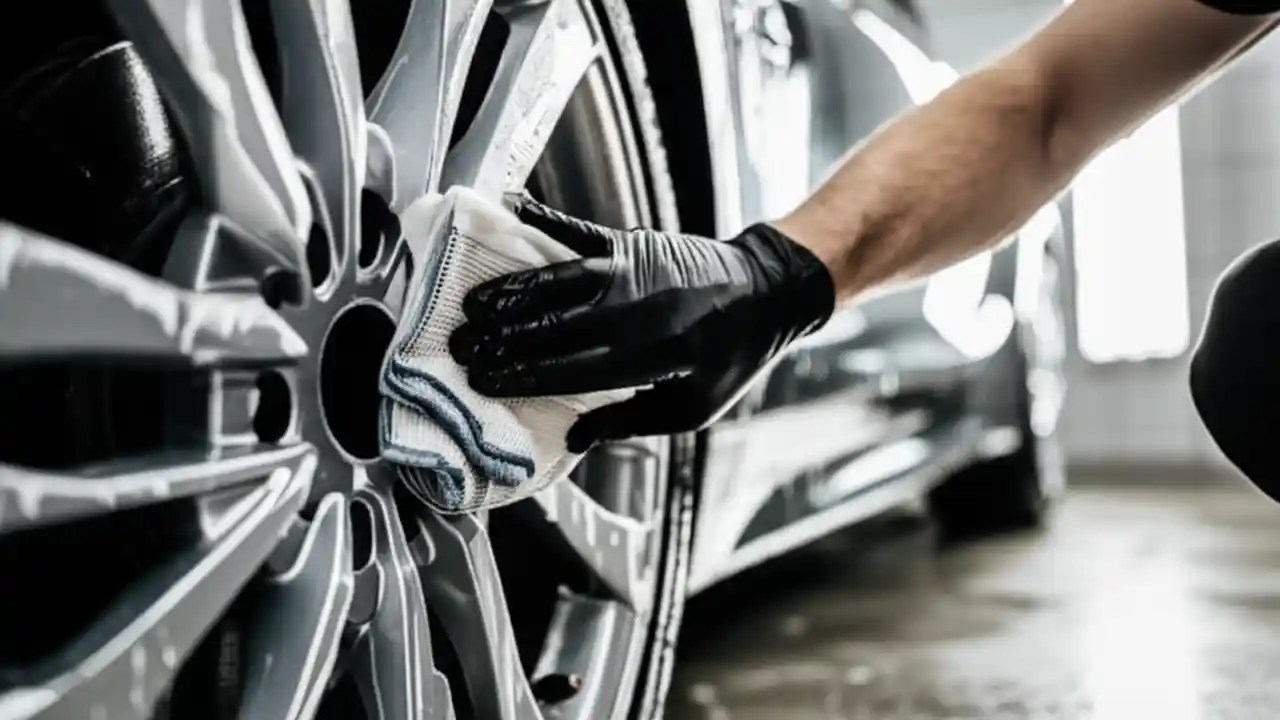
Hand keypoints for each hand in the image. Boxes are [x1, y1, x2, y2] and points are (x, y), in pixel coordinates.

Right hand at [450, 195, 835, 451]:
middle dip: (501, 338)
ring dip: (510, 291)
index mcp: (652, 356)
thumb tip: (574, 436)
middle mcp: (636, 309)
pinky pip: (580, 231)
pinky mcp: (633, 242)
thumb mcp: (693, 408)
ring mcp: (632, 270)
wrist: (768, 291)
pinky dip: (543, 220)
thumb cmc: (730, 358)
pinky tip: (508, 207)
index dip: (522, 375)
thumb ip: (632, 422)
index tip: (483, 380)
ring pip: (558, 281)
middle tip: (458, 345)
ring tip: (471, 303)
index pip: (572, 370)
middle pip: (554, 326)